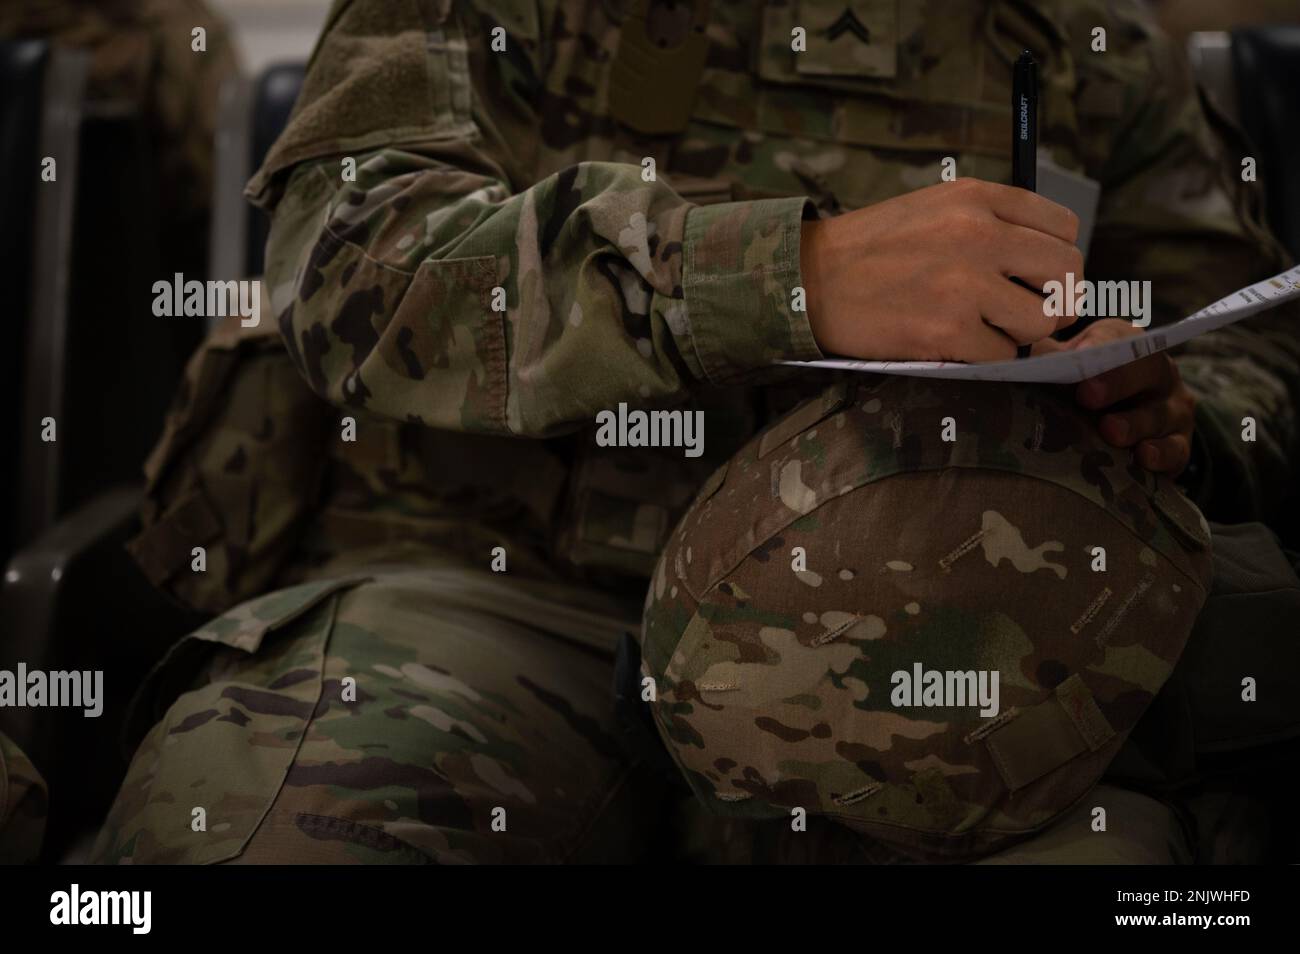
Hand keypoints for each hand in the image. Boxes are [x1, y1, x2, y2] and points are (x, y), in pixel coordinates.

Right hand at [800, 178, 1082, 361]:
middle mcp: (979, 235)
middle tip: (1022, 311)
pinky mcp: (946, 331)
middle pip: (1068, 274)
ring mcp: (964, 285)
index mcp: (978, 198)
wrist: (807, 279)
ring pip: (1042, 320)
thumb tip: (1045, 265)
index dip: (1055, 260)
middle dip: (1053, 299)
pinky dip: (983, 357)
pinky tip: (952, 343)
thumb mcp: (933, 208)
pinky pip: (1001, 355)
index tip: (1033, 277)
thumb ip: (990, 223)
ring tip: (982, 327)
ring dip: (1019, 333)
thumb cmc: (870, 249)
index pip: (1065, 229)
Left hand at [1042, 319, 1196, 475]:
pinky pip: (1176, 449)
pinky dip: (1161, 453)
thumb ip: (1041, 362)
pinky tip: (1143, 457)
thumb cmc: (1080, 392)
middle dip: (1117, 381)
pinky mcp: (1180, 444)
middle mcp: (1156, 372)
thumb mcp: (1062, 371)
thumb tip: (1002, 355)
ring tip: (1109, 431)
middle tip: (1087, 395)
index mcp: (1125, 346)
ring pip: (1159, 412)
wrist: (1119, 429)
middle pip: (1147, 368)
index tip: (1080, 353)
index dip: (1101, 343)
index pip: (1117, 335)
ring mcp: (1172, 408)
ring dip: (1134, 423)